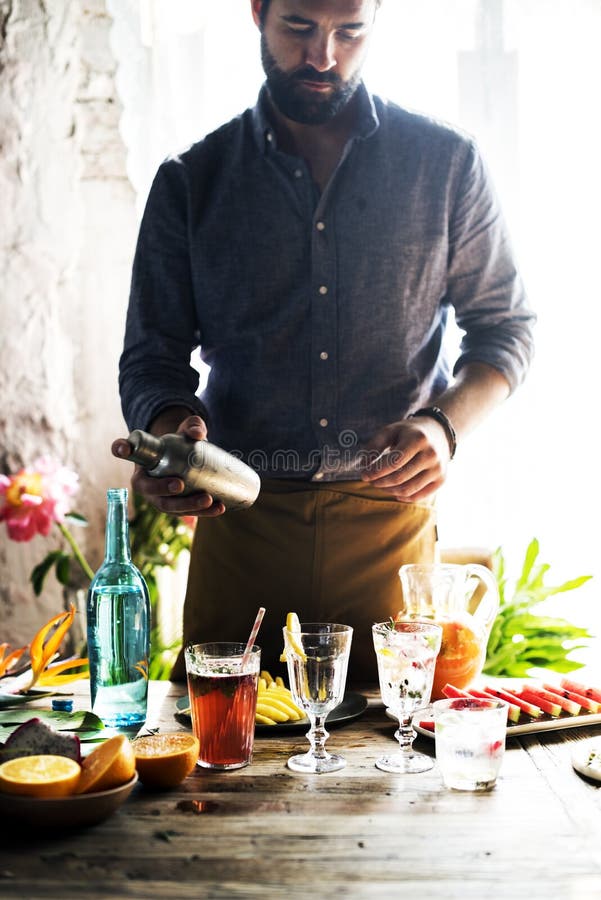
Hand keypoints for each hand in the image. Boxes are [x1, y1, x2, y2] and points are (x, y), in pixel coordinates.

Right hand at [111, 415, 225, 516]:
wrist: (188, 459)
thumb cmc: (181, 443)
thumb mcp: (187, 430)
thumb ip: (193, 426)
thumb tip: (198, 434)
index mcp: (141, 458)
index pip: (125, 449)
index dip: (121, 448)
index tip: (123, 448)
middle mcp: (145, 481)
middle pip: (149, 490)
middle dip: (163, 490)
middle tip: (180, 484)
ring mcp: (160, 498)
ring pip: (170, 507)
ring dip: (188, 506)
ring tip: (208, 500)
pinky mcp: (176, 508)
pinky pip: (188, 513)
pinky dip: (204, 512)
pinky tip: (219, 508)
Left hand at [360, 416, 451, 501]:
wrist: (438, 433)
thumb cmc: (407, 433)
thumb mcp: (390, 431)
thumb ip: (374, 446)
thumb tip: (365, 467)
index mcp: (418, 439)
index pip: (393, 462)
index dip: (376, 471)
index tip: (364, 475)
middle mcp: (431, 454)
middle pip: (399, 478)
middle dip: (380, 482)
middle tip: (371, 480)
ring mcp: (438, 468)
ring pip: (407, 490)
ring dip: (388, 490)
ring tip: (380, 484)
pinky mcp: (441, 479)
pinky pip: (417, 496)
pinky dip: (402, 496)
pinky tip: (393, 490)